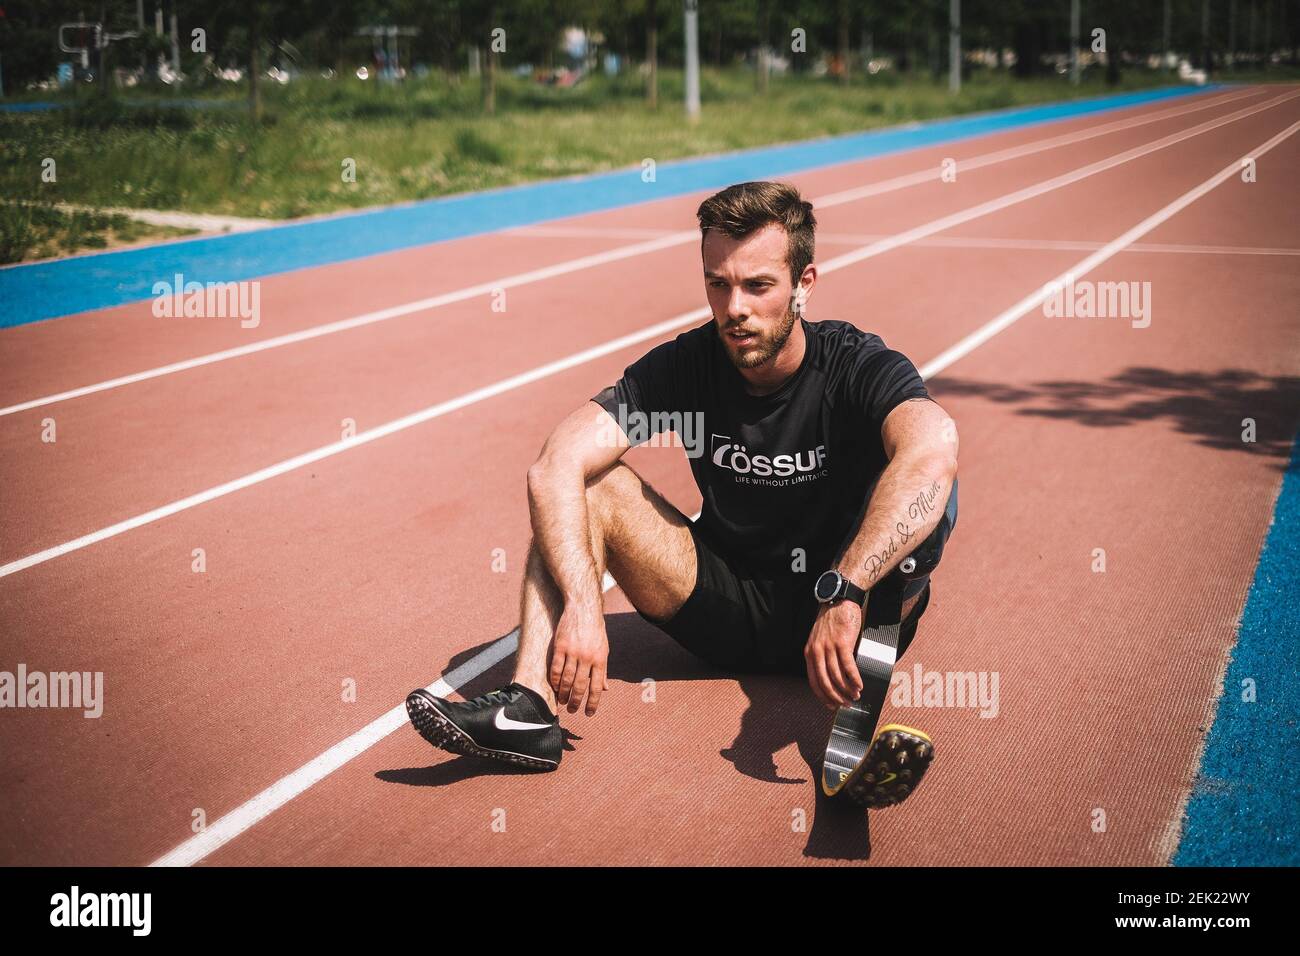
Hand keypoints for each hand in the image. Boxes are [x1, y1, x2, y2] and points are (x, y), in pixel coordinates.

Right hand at [549, 600, 608, 716]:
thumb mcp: (604, 649)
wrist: (583, 607)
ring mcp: (572, 652)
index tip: (589, 713)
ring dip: (563, 693)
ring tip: (562, 702)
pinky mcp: (560, 646)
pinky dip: (554, 680)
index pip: (596, 687)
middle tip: (572, 710)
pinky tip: (554, 687)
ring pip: (566, 679)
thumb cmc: (595, 630)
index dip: (592, 703)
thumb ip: (603, 670)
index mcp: (600, 659)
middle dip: (575, 701)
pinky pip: (555, 668)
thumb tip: (605, 689)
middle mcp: (587, 657)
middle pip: (579, 686)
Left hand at [804, 601, 864, 709]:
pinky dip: (854, 679)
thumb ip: (822, 657)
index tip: (831, 705)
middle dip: (836, 697)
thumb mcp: (820, 640)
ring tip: (855, 696)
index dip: (823, 696)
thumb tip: (832, 677)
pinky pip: (848, 666)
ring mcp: (829, 647)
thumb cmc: (832, 620)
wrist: (839, 600)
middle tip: (846, 704)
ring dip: (847, 690)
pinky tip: (859, 685)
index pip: (814, 681)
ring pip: (837, 676)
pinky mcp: (842, 643)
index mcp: (810, 653)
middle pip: (825, 682)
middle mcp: (817, 651)